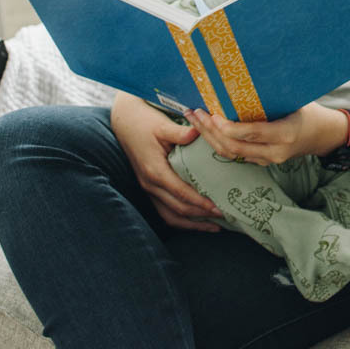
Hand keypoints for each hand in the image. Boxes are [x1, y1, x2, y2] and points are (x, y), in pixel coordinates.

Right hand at [110, 92, 222, 231]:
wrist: (125, 122)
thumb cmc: (145, 122)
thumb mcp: (162, 125)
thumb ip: (180, 133)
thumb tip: (198, 132)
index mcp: (155, 170)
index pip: (181, 193)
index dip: (200, 203)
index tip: (219, 208)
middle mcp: (150, 184)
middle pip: (177, 209)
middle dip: (201, 217)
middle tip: (225, 217)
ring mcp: (148, 188)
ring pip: (170, 216)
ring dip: (192, 224)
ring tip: (214, 226)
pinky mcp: (149, 188)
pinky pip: (165, 210)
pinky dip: (181, 218)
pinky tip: (197, 219)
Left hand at [185, 102, 345, 165]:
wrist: (322, 136)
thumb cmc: (308, 112)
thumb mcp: (294, 101)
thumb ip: (271, 97)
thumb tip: (244, 76)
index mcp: (284, 134)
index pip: (250, 134)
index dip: (228, 127)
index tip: (213, 114)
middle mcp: (274, 152)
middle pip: (234, 147)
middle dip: (211, 131)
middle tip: (196, 112)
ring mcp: (267, 160)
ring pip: (230, 154)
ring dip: (209, 137)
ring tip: (195, 119)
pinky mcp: (261, 161)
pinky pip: (235, 155)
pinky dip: (218, 141)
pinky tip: (206, 128)